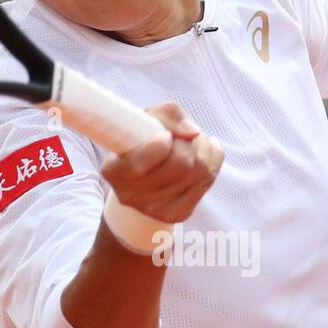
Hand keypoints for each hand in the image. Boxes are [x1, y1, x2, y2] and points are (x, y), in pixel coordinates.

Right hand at [101, 101, 222, 223]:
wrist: (144, 178)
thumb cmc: (143, 140)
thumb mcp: (147, 118)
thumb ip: (168, 113)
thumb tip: (192, 132)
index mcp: (115, 171)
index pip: (142, 162)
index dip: (163, 142)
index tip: (165, 135)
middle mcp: (132, 196)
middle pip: (182, 164)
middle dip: (190, 142)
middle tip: (183, 135)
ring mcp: (156, 209)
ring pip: (200, 170)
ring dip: (203, 147)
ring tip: (193, 141)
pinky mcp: (179, 214)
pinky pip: (209, 178)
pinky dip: (213, 158)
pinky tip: (202, 153)